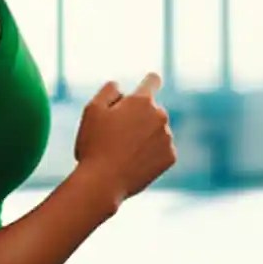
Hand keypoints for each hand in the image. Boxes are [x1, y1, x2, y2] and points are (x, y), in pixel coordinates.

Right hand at [74, 74, 176, 202]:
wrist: (103, 183)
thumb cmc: (94, 145)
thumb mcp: (92, 110)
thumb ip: (109, 90)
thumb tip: (122, 88)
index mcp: (142, 101)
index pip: (152, 81)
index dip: (149, 81)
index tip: (150, 82)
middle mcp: (160, 116)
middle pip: (151, 111)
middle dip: (138, 117)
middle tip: (116, 135)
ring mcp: (167, 137)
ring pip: (156, 131)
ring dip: (144, 137)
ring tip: (122, 153)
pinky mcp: (170, 157)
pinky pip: (160, 150)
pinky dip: (150, 154)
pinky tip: (133, 163)